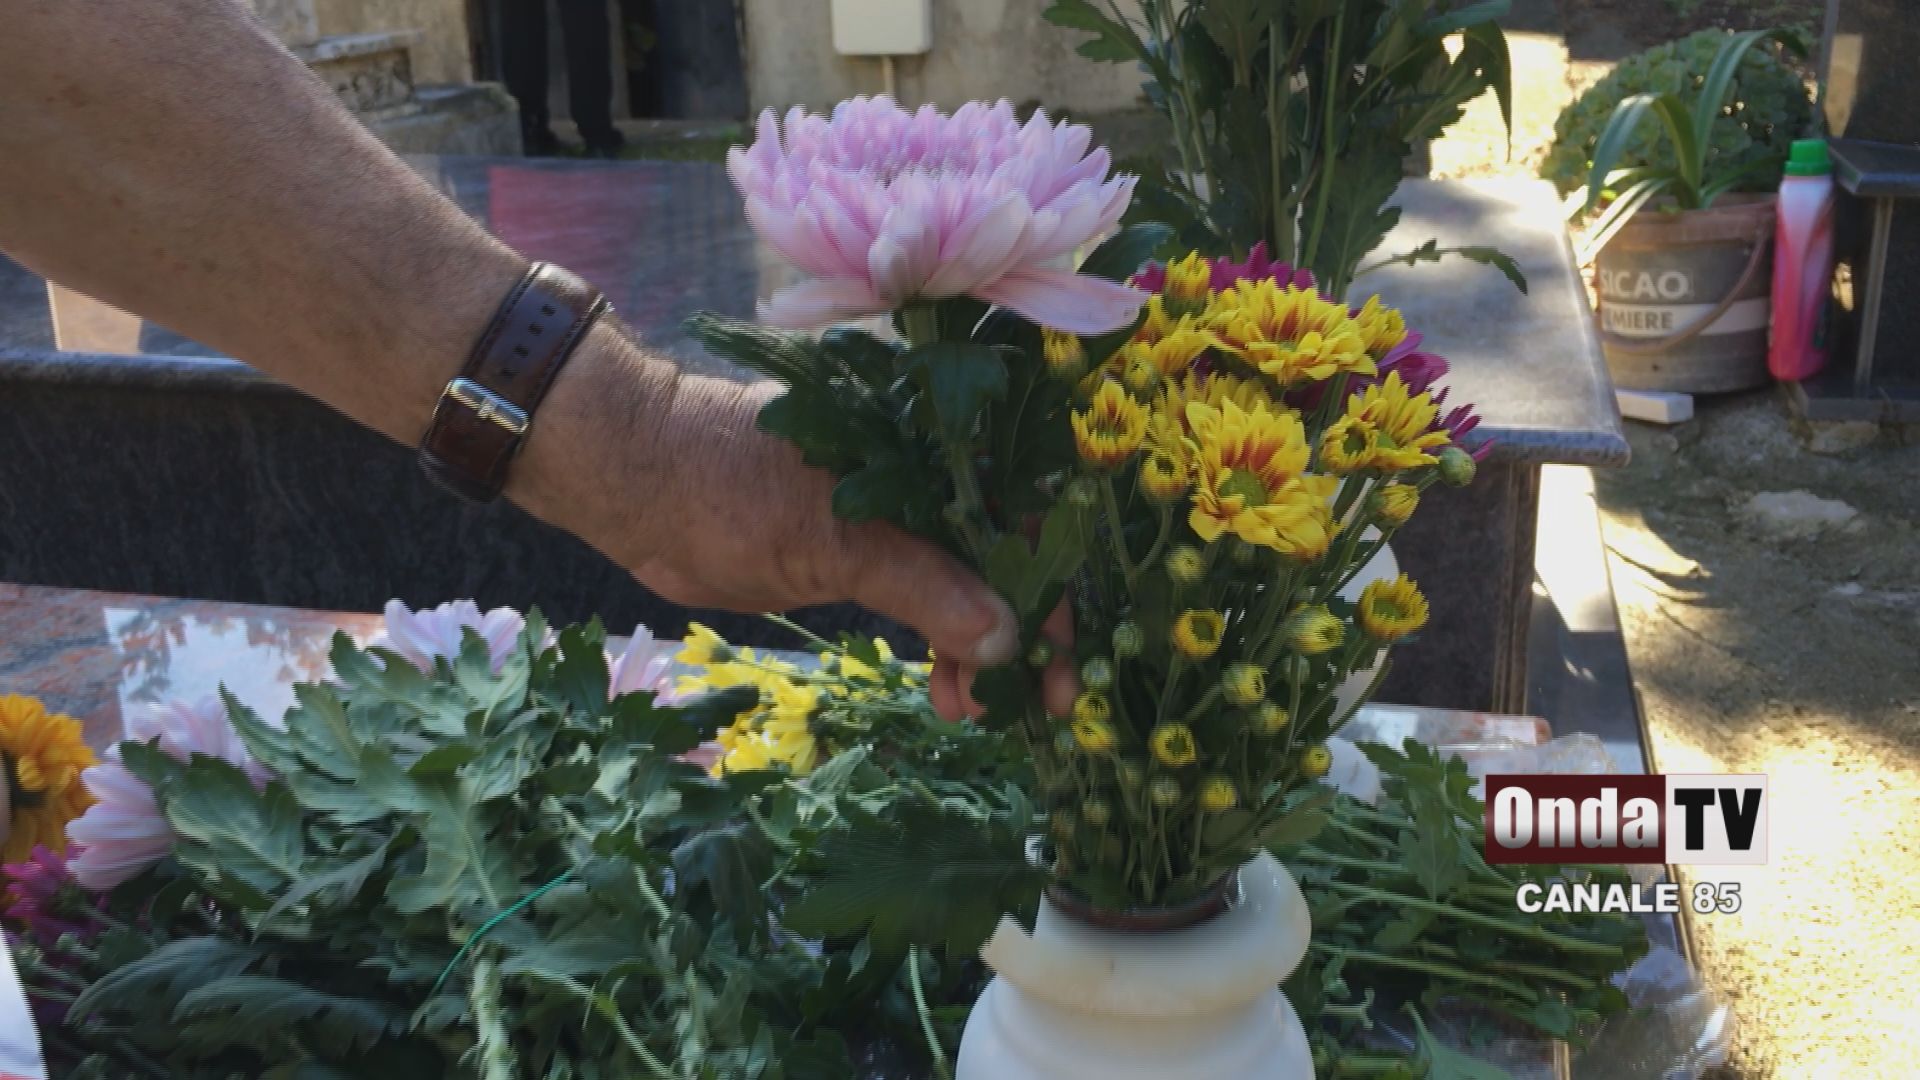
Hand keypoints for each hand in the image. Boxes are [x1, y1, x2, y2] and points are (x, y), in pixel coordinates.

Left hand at [513, 326, 1073, 718]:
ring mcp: (894, 515)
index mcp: (933, 448)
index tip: (1064, 665)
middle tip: (1038, 707)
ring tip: (973, 712)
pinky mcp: (858, 552)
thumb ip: (924, 586)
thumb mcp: (833, 541)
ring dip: (978, 651)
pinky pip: (922, 599)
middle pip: (1004, 556)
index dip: (1052, 592)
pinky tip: (945, 691)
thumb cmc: (729, 488)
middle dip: (1023, 633)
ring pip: (964, 586)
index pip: (1025, 516)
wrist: (635, 484)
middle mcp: (926, 477)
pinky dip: (938, 645)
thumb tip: (1006, 641)